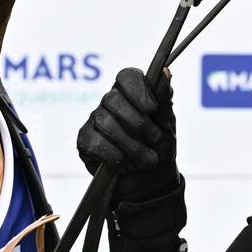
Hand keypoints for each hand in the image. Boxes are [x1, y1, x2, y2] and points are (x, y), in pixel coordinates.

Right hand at [77, 67, 176, 201]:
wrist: (150, 181)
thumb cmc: (159, 147)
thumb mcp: (167, 124)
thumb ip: (165, 98)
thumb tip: (165, 71)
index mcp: (132, 91)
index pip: (126, 76)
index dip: (138, 90)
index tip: (153, 108)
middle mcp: (110, 101)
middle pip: (113, 100)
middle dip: (139, 124)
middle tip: (156, 142)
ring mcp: (94, 120)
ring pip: (105, 123)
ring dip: (132, 145)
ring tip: (148, 161)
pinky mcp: (85, 140)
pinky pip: (95, 143)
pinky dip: (115, 156)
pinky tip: (128, 165)